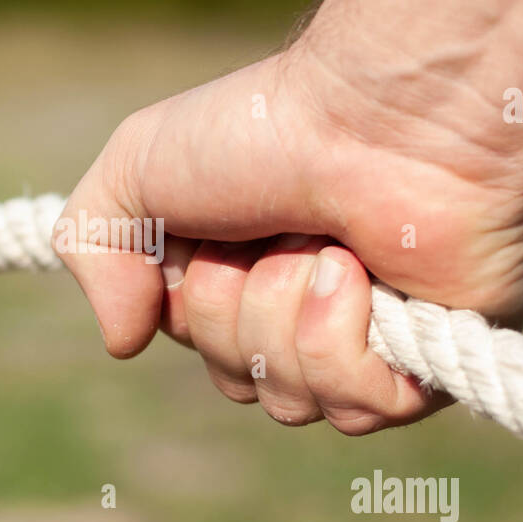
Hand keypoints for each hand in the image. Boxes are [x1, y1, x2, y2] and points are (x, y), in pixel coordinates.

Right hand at [55, 35, 522, 432]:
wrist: (380, 112)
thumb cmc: (263, 127)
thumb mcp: (135, 169)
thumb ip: (93, 249)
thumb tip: (122, 344)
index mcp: (253, 272)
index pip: (201, 348)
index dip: (193, 302)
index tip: (212, 231)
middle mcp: (314, 309)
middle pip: (240, 382)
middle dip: (235, 306)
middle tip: (274, 229)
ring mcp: (376, 339)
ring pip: (290, 402)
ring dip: (286, 315)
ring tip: (327, 244)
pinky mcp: (429, 362)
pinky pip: (356, 409)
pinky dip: (338, 338)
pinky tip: (361, 272)